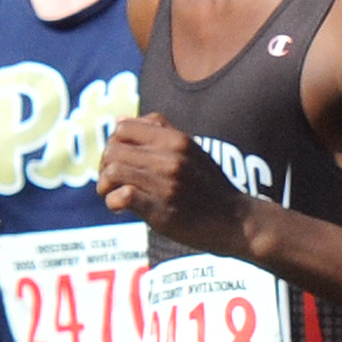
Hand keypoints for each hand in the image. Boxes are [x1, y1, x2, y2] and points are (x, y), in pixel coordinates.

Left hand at [96, 114, 250, 255]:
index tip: (120, 160)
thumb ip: (159, 132)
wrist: (237, 221)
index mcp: (177, 139)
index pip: (122, 127)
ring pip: (112, 172)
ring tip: (114, 195)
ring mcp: (166, 184)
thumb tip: (120, 119)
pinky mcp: (161, 211)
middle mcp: (171, 158)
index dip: (113, 143)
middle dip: (104, 166)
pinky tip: (122, 209)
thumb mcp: (192, 150)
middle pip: (112, 150)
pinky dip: (113, 202)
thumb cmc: (210, 187)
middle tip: (112, 182)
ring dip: (105, 186)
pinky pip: (122, 197)